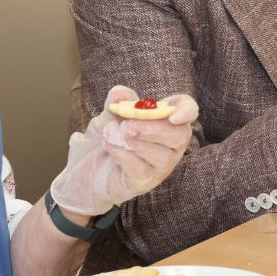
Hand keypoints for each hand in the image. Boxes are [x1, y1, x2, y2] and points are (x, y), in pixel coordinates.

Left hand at [49, 85, 195, 215]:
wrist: (88, 163)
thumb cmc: (109, 135)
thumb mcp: (110, 114)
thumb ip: (116, 101)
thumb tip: (119, 93)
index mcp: (167, 120)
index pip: (189, 111)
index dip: (187, 110)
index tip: (173, 114)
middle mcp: (171, 145)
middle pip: (179, 136)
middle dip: (153, 128)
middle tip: (126, 125)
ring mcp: (161, 166)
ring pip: (162, 156)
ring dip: (136, 143)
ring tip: (113, 135)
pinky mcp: (145, 182)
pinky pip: (143, 171)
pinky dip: (125, 156)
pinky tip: (110, 146)